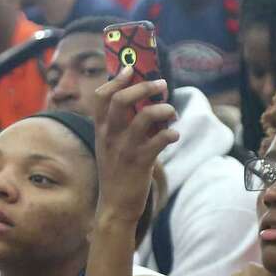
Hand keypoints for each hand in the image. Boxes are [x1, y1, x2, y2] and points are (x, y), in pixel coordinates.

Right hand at [93, 65, 178, 225]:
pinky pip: (159, 140)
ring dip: (164, 110)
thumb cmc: (117, 173)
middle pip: (121, 99)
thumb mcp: (110, 147)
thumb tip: (142, 104)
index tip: (130, 69)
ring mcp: (125, 149)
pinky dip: (171, 134)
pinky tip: (174, 135)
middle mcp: (110, 136)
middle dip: (144, 87)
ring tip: (172, 113)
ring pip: (145, 117)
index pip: (102, 96)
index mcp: (101, 130)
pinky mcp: (141, 163)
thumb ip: (119, 127)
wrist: (114, 206)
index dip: (116, 80)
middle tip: (161, 85)